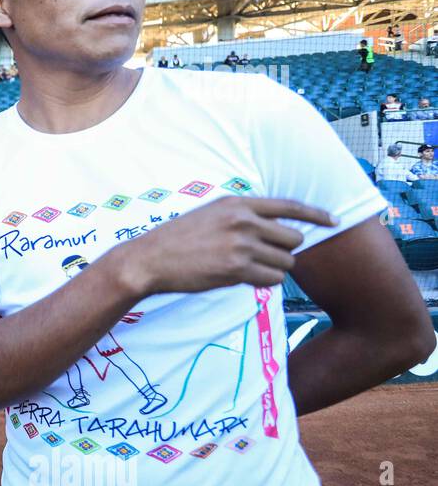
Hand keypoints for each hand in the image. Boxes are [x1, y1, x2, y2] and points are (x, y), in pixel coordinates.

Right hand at [120, 197, 336, 296]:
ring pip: (286, 262)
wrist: (150, 259)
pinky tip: (243, 278)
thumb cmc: (178, 238)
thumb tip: (273, 226)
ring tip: (247, 268)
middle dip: (285, 250)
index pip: (289, 206)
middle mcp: (244, 221)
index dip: (317, 214)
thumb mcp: (210, 214)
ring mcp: (241, 245)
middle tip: (263, 256)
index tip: (334, 220)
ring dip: (273, 268)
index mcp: (238, 203)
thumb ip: (241, 215)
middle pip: (293, 238)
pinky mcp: (237, 270)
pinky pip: (272, 279)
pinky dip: (264, 281)